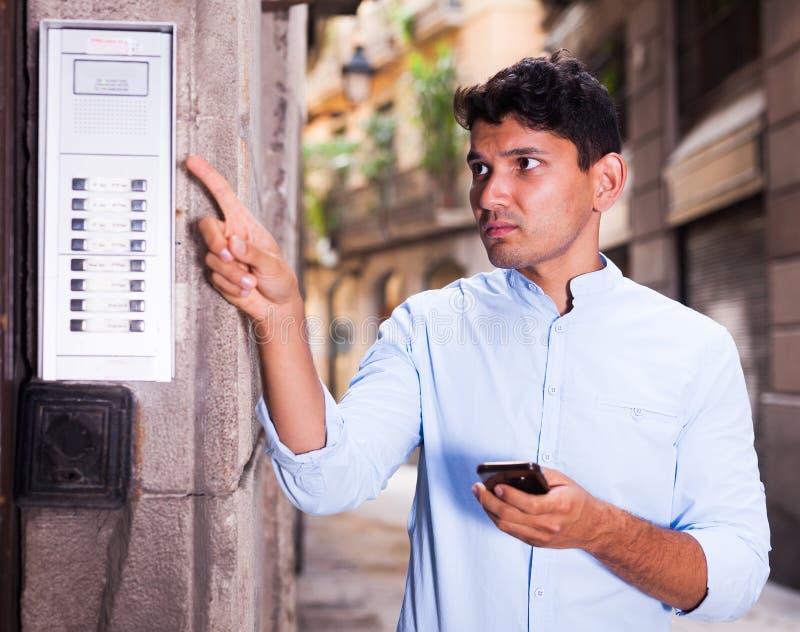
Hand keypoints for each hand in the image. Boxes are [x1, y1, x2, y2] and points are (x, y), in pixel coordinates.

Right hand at [186, 156, 301, 322]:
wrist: (275, 306)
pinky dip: (231, 285)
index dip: (208, 177)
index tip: (193, 162)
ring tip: (251, 281)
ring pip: (211, 258)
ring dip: (232, 273)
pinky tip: (245, 288)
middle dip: (217, 244)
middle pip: (207, 228)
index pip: (224, 196)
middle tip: (231, 258)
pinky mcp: (217, 274)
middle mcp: (231, 237)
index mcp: (245, 225)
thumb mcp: (273, 263)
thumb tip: (234, 243)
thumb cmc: (280, 279)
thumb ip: (253, 253)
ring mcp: (222, 256)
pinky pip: (215, 276)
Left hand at [472, 467, 605, 549]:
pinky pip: (511, 531)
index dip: (510, 496)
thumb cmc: (576, 499)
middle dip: (490, 502)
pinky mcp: (536, 542)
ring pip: (508, 526)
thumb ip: (541, 474)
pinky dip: (497, 518)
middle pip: (513, 516)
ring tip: (479, 495)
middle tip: (477, 488)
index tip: (495, 485)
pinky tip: (490, 506)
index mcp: (560, 506)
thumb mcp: (564, 481)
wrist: (592, 527)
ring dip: (489, 510)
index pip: (530, 504)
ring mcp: (542, 537)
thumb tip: (515, 469)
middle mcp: (550, 525)